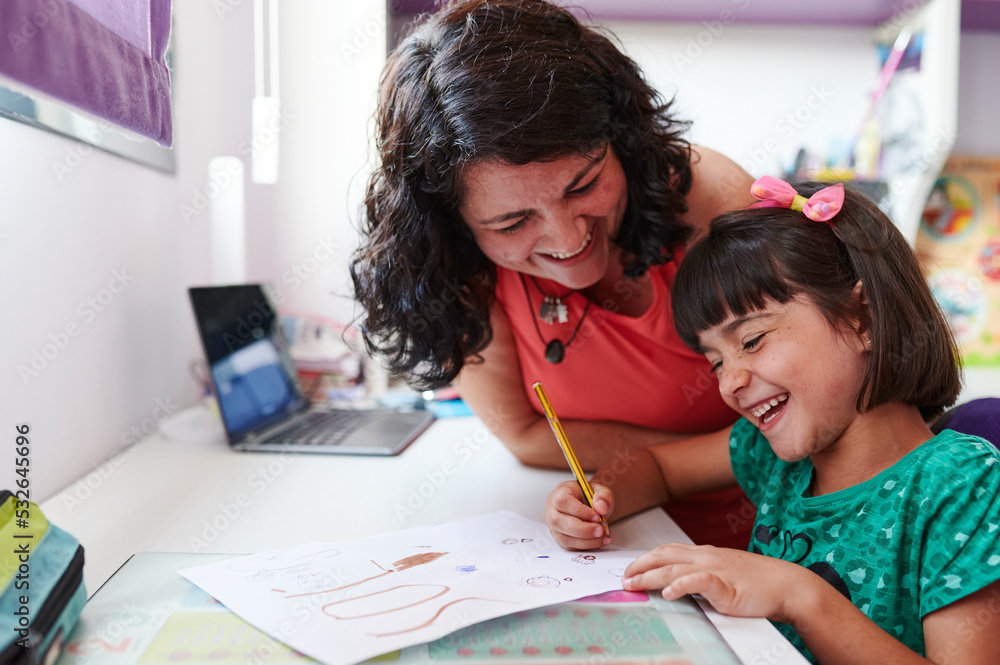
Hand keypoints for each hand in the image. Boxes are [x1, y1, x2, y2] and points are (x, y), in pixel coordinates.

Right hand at [545, 480, 613, 549]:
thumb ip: (603, 496)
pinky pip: (571, 546)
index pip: (562, 501)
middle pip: (558, 522)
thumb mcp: (600, 490)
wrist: (591, 506)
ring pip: (565, 538)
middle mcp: (553, 510)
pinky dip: (587, 546)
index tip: (597, 516)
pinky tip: (600, 540)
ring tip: (604, 536)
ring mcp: (555, 527)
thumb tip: (602, 508)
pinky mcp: (562, 539)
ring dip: (587, 541)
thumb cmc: (591, 497)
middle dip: (582, 529)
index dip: (579, 511)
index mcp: (559, 493)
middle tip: (601, 530)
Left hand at [621, 543, 810, 623]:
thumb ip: (702, 575)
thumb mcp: (725, 573)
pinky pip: (699, 582)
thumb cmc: (760, 583)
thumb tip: (680, 583)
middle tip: (623, 578)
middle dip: (640, 566)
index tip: (630, 569)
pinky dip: (680, 585)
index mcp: (706, 554)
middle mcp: (707, 557)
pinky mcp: (726, 586)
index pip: (668, 550)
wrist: (788, 586)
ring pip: (674, 568)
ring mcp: (716, 570)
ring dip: (650, 576)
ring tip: (633, 584)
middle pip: (664, 556)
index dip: (645, 558)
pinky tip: (668, 592)